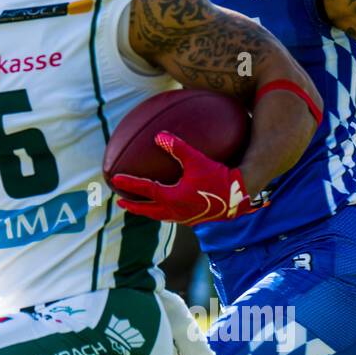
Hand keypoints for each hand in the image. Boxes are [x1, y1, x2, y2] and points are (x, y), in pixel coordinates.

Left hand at [110, 132, 254, 224]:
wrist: (240, 196)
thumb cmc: (219, 177)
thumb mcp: (197, 160)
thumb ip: (178, 148)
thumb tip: (159, 135)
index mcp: (173, 198)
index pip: (145, 190)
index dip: (129, 184)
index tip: (115, 180)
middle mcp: (176, 211)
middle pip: (149, 211)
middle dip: (134, 206)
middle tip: (121, 202)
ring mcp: (186, 218)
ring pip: (161, 217)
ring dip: (148, 212)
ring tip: (142, 208)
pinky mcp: (196, 219)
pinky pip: (174, 217)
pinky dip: (164, 212)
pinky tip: (168, 206)